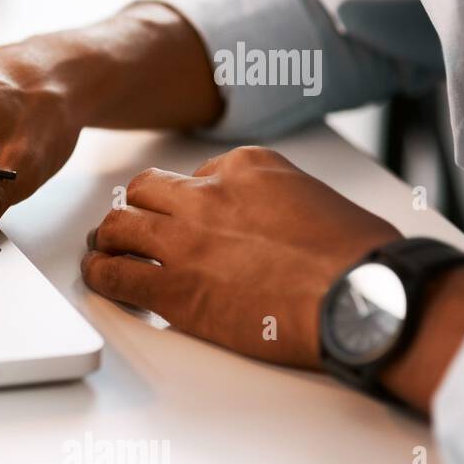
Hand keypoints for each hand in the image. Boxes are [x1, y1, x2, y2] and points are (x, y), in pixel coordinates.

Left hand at [81, 146, 400, 367]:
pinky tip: (102, 277)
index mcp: (244, 167)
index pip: (190, 174)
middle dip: (135, 209)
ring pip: (118, 225)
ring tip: (107, 250)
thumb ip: (268, 198)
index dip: (181, 201)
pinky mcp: (174, 289)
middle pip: (143, 192)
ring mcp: (185, 241)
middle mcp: (206, 196)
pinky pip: (115, 274)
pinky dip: (101, 275)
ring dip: (109, 238)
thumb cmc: (356, 258)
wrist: (362, 296)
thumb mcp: (311, 196)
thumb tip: (251, 219)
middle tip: (129, 228)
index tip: (181, 216)